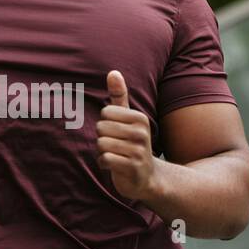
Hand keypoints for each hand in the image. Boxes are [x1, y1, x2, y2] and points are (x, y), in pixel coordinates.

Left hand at [96, 70, 157, 200]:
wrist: (147, 177)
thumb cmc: (132, 143)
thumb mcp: (128, 118)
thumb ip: (119, 96)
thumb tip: (113, 72)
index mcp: (140, 118)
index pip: (105, 113)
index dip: (105, 125)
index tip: (117, 133)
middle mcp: (141, 133)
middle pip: (101, 128)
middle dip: (103, 139)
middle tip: (116, 146)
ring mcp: (138, 151)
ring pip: (101, 144)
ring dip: (103, 152)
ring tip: (116, 155)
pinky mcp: (132, 167)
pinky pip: (105, 159)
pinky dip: (104, 163)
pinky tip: (114, 165)